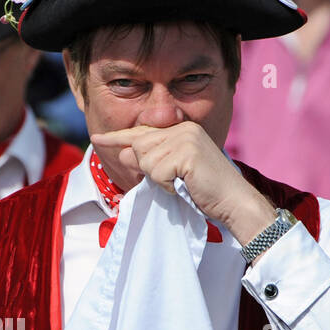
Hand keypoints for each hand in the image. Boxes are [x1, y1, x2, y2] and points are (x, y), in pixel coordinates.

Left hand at [89, 122, 274, 244]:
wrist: (234, 201)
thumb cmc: (205, 190)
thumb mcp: (172, 173)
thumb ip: (150, 162)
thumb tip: (123, 154)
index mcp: (181, 129)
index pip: (142, 132)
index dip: (118, 138)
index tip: (96, 138)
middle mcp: (182, 128)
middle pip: (140, 147)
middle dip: (148, 169)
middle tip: (174, 180)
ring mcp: (184, 138)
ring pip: (146, 160)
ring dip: (159, 179)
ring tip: (181, 182)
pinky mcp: (186, 153)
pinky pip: (157, 172)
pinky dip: (166, 185)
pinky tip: (184, 186)